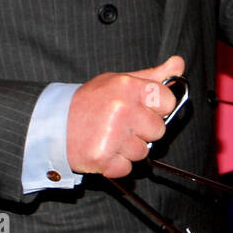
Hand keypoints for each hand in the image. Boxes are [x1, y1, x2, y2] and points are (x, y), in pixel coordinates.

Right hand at [66, 54, 184, 177]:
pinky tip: (103, 150)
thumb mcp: (119, 81)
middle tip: (121, 124)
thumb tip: (179, 64)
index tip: (143, 108)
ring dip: (128, 149)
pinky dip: (116, 164)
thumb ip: (152, 76)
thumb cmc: (90, 102)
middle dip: (143, 130)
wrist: (53, 123)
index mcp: (128, 86)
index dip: (157, 108)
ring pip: (143, 152)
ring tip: (109, 136)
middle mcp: (122, 109)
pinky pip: (126, 168)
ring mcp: (113, 135)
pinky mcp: (102, 157)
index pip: (168, 101)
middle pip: (158, 130)